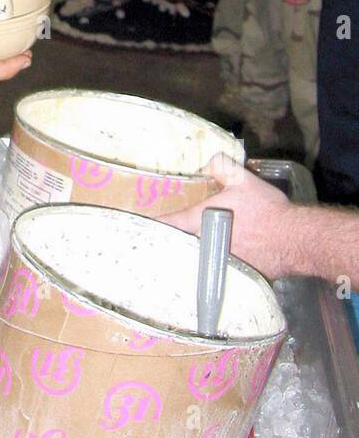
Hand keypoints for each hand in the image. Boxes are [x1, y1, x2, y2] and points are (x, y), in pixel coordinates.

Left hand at [162, 156, 292, 281]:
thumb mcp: (243, 180)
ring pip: (200, 258)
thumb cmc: (268, 210)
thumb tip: (208, 162)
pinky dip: (219, 264)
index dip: (155, 221)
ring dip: (197, 253)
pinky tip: (224, 261)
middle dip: (175, 240)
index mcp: (202, 220)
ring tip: (196, 249)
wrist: (297, 239)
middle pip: (182, 244)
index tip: (140, 222)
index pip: (170, 222)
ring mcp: (220, 263)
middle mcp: (206, 245)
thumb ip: (222, 166)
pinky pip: (220, 269)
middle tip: (168, 236)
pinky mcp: (237, 275)